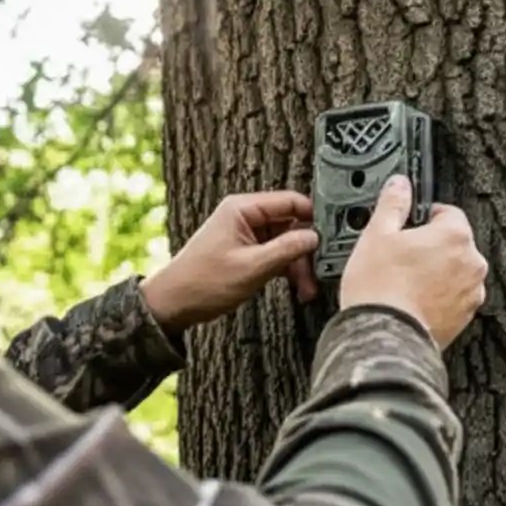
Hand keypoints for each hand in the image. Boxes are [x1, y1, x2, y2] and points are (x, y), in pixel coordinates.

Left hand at [140, 191, 319, 331]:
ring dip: (299, 265)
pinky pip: (276, 255)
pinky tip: (298, 288)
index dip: (314, 217)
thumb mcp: (252, 267)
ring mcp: (246, 235)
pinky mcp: (246, 252)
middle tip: (319, 272)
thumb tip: (314, 237)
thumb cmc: (202, 283)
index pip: (291, 201)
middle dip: (306, 250)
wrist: (173, 305)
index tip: (332, 235)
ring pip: (286, 243)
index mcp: (242, 208)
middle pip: (291, 224)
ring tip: (307, 289)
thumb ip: (287, 249)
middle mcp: (245, 216)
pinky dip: (288, 270)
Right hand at [340, 175, 487, 349]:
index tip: (407, 225)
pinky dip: (437, 296)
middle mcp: (472, 264)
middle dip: (430, 246)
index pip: (448, 212)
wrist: (384, 337)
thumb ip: (393, 204)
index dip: (424, 216)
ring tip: (404, 281)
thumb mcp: (377, 234)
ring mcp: (470, 294)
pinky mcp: (463, 318)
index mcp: (456, 236)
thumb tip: (400, 185)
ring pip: (454, 271)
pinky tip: (411, 299)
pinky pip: (452, 297)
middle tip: (400, 254)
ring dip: (435, 272)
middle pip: (453, 243)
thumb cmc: (380, 287)